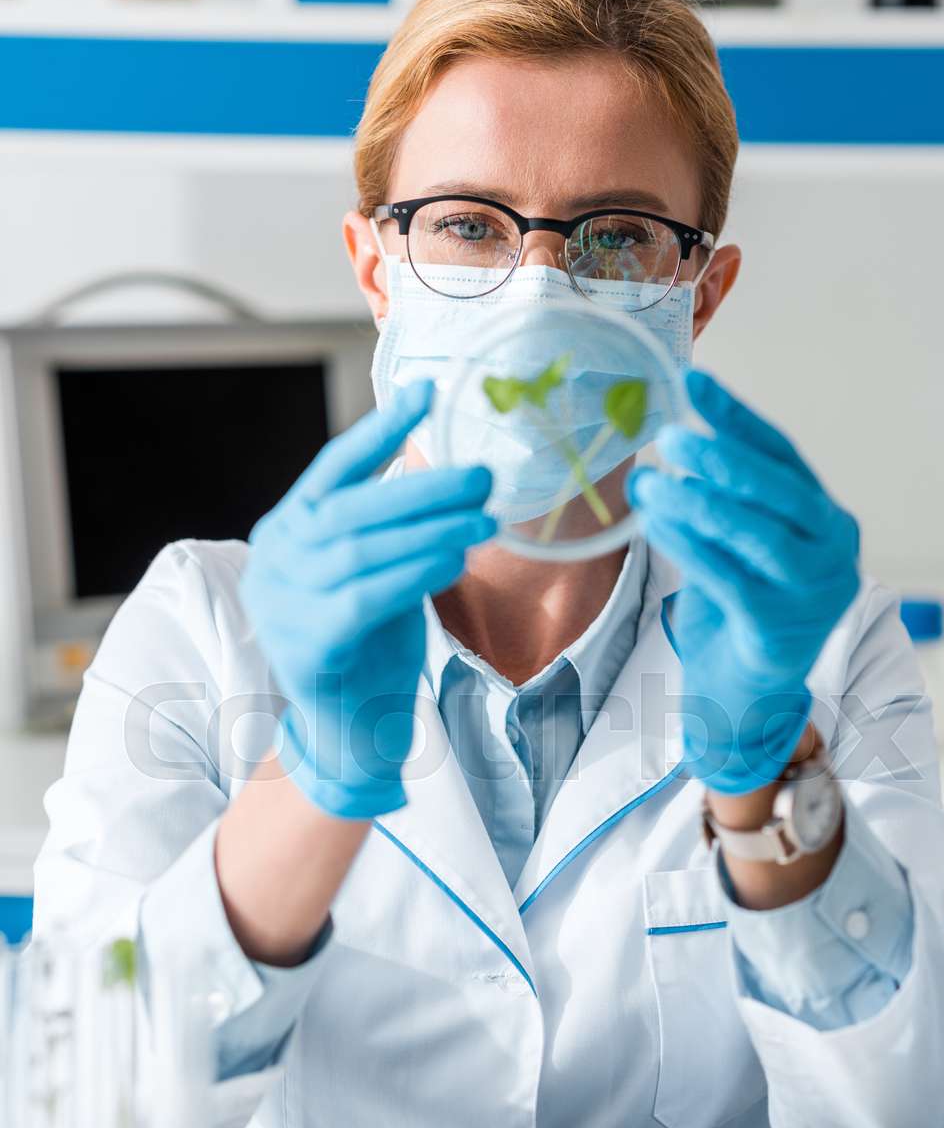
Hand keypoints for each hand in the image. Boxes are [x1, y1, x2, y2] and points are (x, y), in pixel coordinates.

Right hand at [241, 381, 493, 818]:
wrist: (350, 735)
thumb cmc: (370, 647)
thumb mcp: (377, 573)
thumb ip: (390, 530)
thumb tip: (447, 476)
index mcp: (287, 532)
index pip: (334, 468)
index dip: (381, 428)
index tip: (427, 393)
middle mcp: (274, 561)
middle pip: (351, 508)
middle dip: (423, 488)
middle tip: (483, 476)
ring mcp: (282, 606)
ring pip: (361, 551)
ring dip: (431, 531)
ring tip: (485, 519)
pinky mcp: (307, 647)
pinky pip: (365, 599)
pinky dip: (413, 575)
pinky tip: (453, 561)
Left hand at [630, 367, 859, 795]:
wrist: (745, 698)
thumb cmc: (738, 611)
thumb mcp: (740, 546)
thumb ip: (727, 500)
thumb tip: (675, 437)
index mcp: (827, 522)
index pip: (784, 455)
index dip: (737, 418)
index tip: (693, 383)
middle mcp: (833, 554)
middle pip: (778, 491)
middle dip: (720, 457)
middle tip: (667, 435)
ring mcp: (813, 594)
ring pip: (752, 534)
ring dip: (695, 502)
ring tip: (647, 484)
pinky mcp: (778, 630)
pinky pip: (726, 576)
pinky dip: (687, 545)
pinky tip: (655, 524)